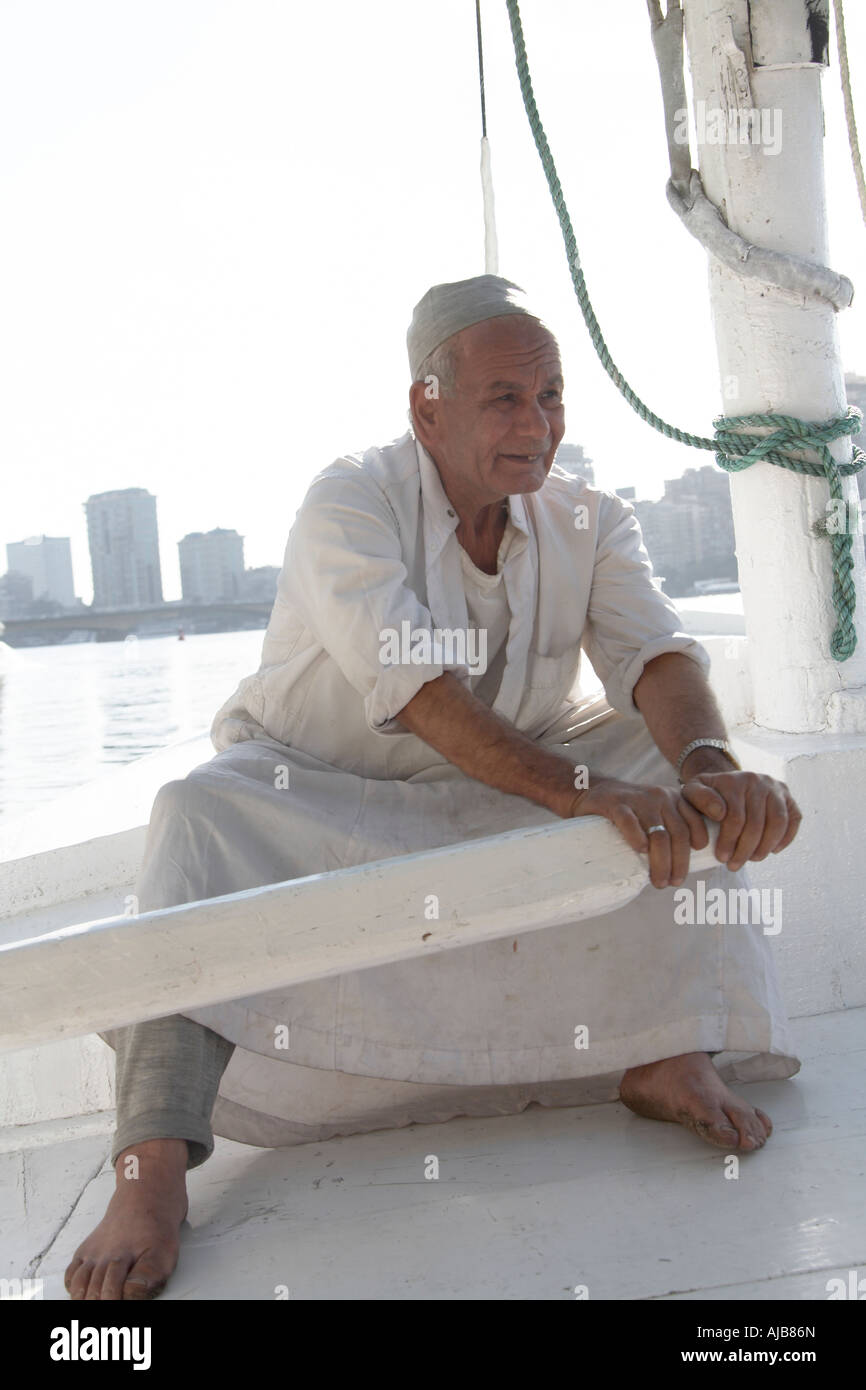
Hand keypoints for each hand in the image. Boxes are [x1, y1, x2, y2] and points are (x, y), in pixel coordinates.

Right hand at [570, 776, 712, 888]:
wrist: (591, 791)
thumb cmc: (628, 812)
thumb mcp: (655, 813)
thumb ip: (671, 830)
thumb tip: (682, 867)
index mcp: (675, 799)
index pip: (695, 825)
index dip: (696, 850)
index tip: (685, 871)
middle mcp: (661, 797)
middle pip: (679, 834)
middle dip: (679, 864)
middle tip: (671, 883)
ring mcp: (639, 799)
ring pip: (659, 834)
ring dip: (661, 862)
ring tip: (658, 881)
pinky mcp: (616, 804)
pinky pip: (630, 822)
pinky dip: (637, 838)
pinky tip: (640, 851)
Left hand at [679, 770, 801, 871]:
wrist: (727, 783)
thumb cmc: (709, 795)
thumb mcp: (693, 792)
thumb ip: (698, 798)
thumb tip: (720, 813)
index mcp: (734, 781)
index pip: (735, 817)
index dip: (728, 841)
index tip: (721, 858)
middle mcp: (757, 780)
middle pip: (756, 823)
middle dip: (745, 850)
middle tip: (735, 865)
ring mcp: (775, 787)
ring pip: (777, 822)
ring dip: (765, 846)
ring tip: (753, 859)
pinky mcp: (788, 796)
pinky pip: (794, 818)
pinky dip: (786, 837)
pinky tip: (772, 850)